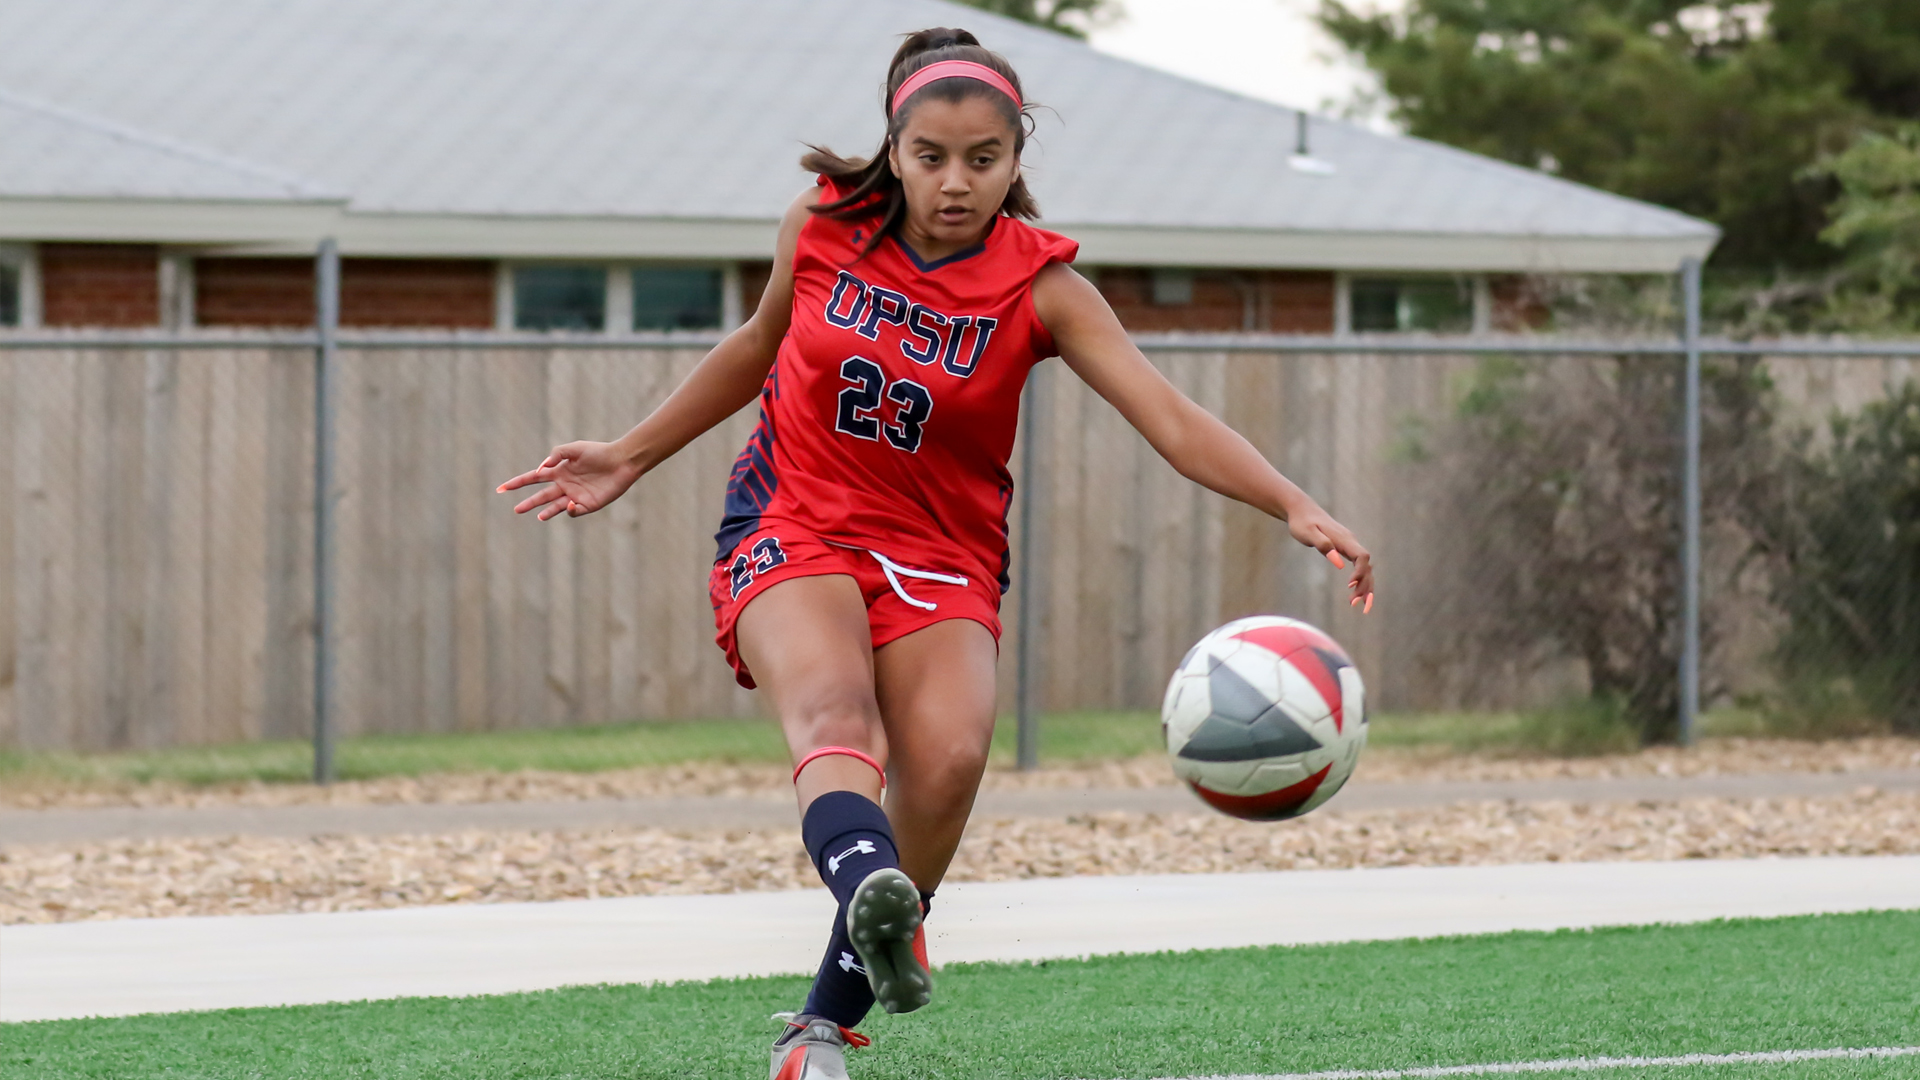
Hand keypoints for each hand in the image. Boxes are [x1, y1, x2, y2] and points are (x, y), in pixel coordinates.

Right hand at [496, 441, 640, 520]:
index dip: (517, 483)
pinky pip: (574, 511)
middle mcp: (565, 485)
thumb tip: (539, 469)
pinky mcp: (588, 504)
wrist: (621, 461)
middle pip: (542, 496)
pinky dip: (569, 509)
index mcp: (559, 471)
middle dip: (529, 503)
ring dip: (546, 512)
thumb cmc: (598, 452)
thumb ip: (555, 455)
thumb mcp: (573, 448)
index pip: (533, 478)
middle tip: (517, 510)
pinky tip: (569, 502)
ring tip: (539, 517)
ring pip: (556, 507)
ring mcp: (576, 495)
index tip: (501, 488)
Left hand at [1287, 505, 1374, 613]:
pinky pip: (1358, 567)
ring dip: (1364, 586)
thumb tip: (1339, 563)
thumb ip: (1323, 546)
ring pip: (1365, 568)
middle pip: (1366, 566)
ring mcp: (1349, 546)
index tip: (1351, 585)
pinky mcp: (1345, 550)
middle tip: (1356, 605)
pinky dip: (1360, 581)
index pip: (1361, 557)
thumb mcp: (1308, 533)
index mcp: (1345, 539)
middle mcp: (1351, 543)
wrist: (1301, 511)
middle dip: (1365, 586)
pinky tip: (1355, 593)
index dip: (1360, 572)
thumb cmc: (1302, 523)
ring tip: (1357, 605)